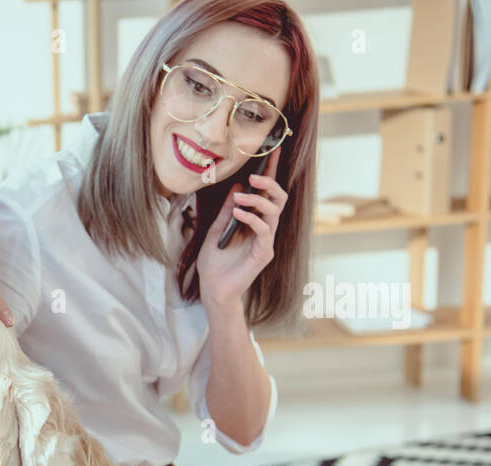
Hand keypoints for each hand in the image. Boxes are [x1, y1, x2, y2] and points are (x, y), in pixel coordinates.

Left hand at [196, 147, 287, 315]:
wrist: (212, 289)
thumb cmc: (214, 263)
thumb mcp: (216, 230)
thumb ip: (227, 210)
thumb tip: (237, 187)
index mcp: (254, 220)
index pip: (266, 192)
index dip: (271, 171)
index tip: (273, 150)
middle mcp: (264, 228)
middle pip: (278, 198)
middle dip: (269, 182)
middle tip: (253, 176)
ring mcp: (266, 240)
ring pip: (274, 211)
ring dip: (259, 199)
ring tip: (241, 197)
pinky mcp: (264, 253)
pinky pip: (264, 229)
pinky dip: (252, 218)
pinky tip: (238, 214)